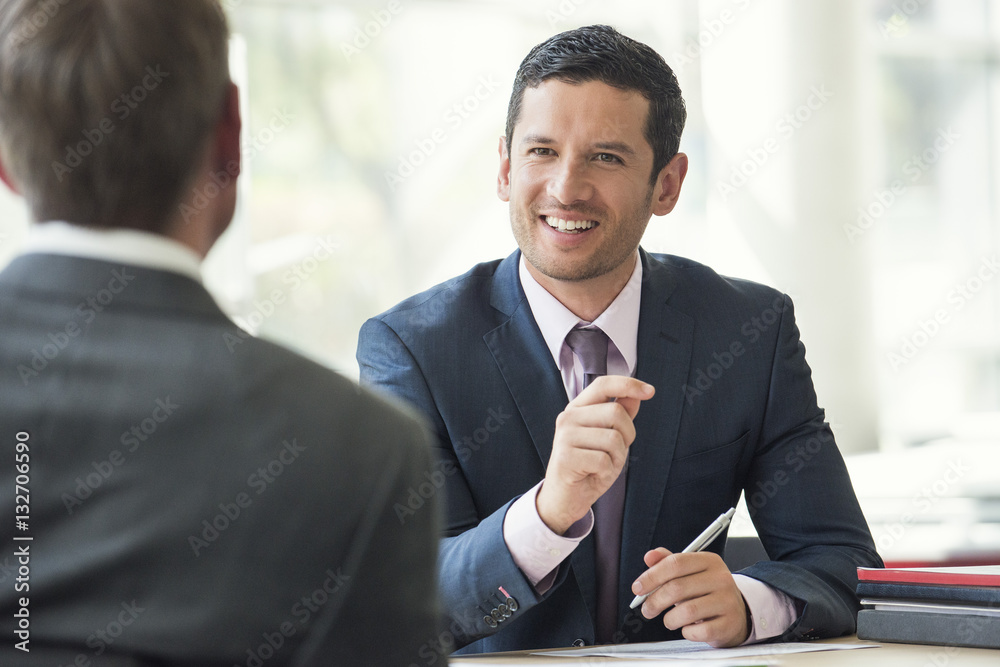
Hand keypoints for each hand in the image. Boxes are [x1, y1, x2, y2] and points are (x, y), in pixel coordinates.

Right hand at [535, 376, 653, 534]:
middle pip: (616, 412)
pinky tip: (594, 475)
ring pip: (613, 438)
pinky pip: (604, 460)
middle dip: (627, 435)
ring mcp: (565, 436)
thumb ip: (620, 416)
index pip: (603, 385)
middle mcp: (568, 418)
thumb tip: (636, 395)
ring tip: (602, 466)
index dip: (628, 384)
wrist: (565, 499)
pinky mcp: (566, 457)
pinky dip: (607, 472)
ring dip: (617, 458)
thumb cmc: (588, 467)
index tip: (650, 391)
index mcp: (578, 409)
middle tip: (614, 453)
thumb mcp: (609, 439)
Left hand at [631, 549, 749, 646]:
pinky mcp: (730, 623)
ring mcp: (727, 601)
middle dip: (655, 601)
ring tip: (669, 620)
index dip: (652, 576)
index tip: (637, 588)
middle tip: (647, 609)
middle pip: (677, 587)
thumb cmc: (706, 592)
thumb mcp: (690, 573)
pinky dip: (687, 632)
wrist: (737, 613)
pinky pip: (699, 631)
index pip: (675, 563)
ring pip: (687, 611)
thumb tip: (649, 556)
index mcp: (709, 561)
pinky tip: (688, 628)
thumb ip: (668, 563)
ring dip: (670, 619)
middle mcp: (721, 578)